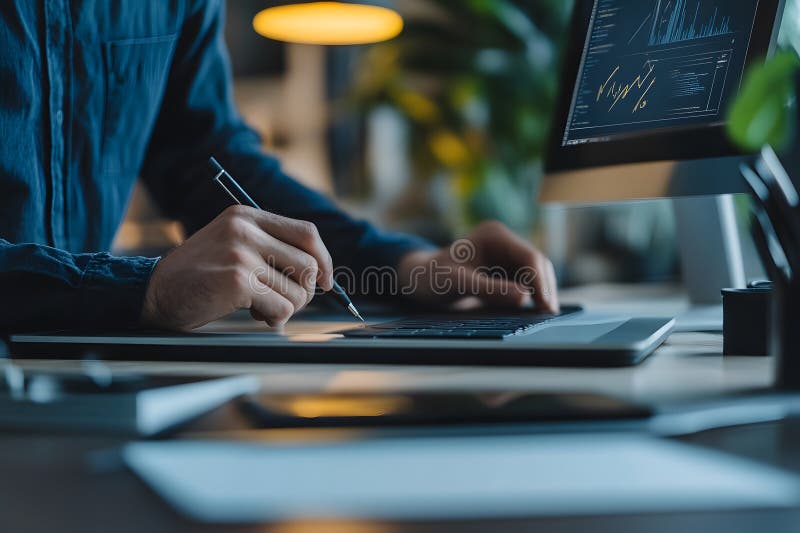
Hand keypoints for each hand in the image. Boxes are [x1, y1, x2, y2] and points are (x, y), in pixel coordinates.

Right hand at [141, 205, 333, 330]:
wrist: (153, 293)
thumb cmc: (198, 277)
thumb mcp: (233, 247)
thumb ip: (269, 249)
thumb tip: (320, 273)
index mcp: (247, 216)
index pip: (307, 233)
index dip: (324, 260)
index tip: (325, 282)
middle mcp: (245, 229)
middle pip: (309, 265)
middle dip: (303, 293)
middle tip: (281, 303)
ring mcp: (241, 253)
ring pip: (298, 291)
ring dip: (286, 309)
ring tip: (259, 308)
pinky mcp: (238, 280)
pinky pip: (281, 309)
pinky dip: (273, 320)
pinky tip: (252, 315)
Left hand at [397, 221, 559, 313]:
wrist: (418, 282)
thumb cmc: (431, 278)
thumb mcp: (456, 284)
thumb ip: (489, 290)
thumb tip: (525, 298)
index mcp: (494, 236)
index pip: (530, 258)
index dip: (541, 283)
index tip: (545, 308)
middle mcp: (504, 242)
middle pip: (537, 266)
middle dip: (544, 290)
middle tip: (548, 317)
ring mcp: (505, 257)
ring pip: (535, 276)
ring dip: (540, 295)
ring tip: (542, 319)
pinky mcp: (504, 272)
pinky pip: (525, 285)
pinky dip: (530, 299)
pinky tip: (530, 316)